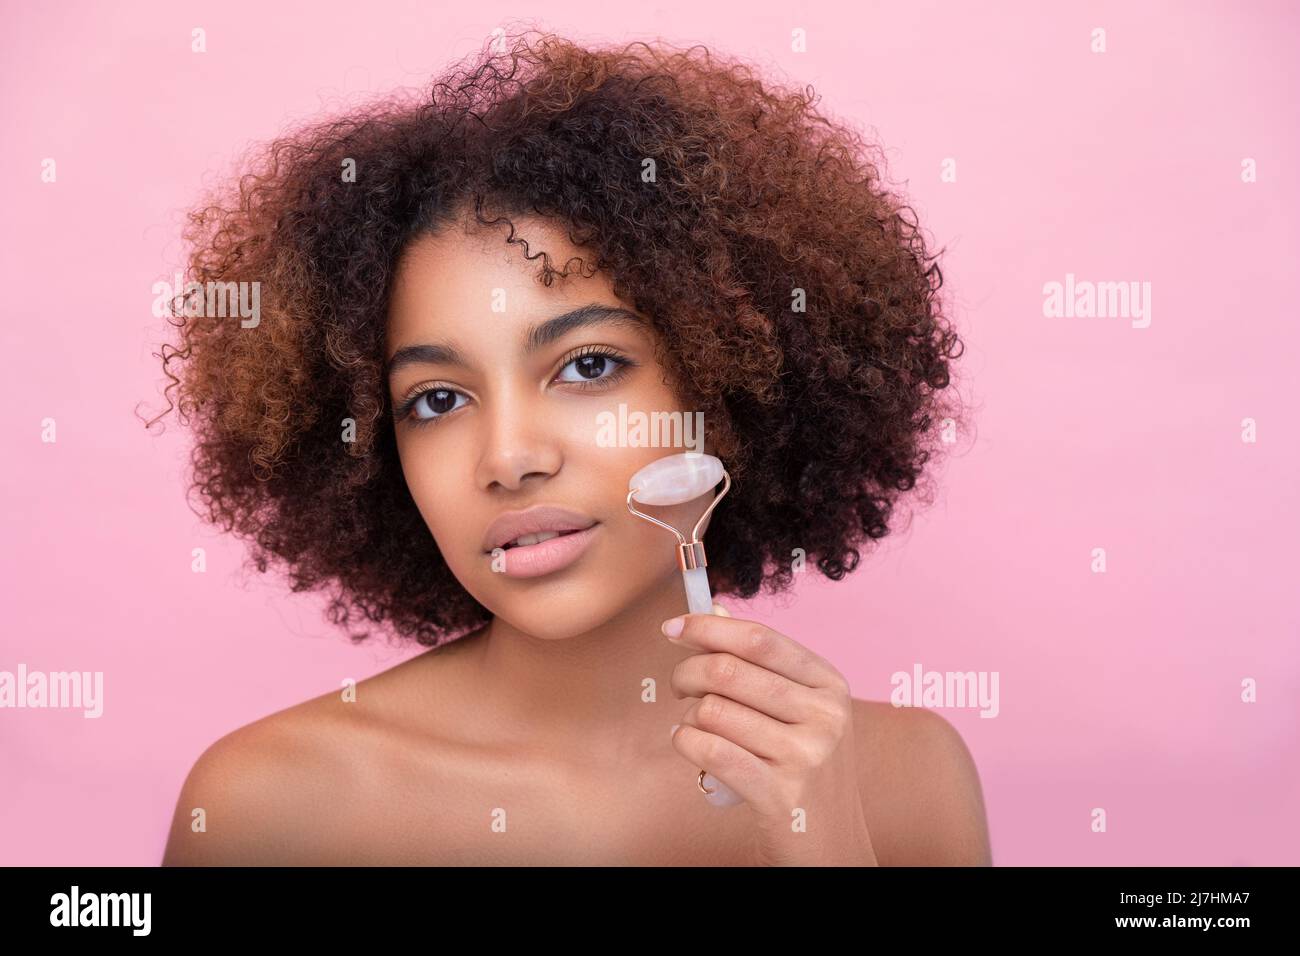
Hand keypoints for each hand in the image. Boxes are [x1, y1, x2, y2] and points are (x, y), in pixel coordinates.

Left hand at [664, 604, 879, 865]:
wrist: (833, 846)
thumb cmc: (807, 771)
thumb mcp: (802, 712)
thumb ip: (762, 664)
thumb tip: (716, 611)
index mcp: (830, 685)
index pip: (760, 639)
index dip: (709, 627)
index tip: (673, 628)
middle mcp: (825, 716)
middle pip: (729, 671)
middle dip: (687, 673)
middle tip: (679, 686)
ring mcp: (806, 756)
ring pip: (714, 711)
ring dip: (689, 715)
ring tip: (695, 725)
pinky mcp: (781, 794)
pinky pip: (711, 750)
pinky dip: (687, 742)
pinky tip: (688, 743)